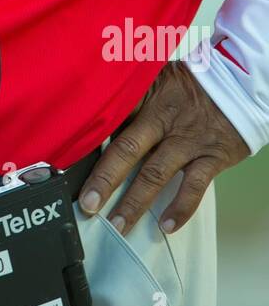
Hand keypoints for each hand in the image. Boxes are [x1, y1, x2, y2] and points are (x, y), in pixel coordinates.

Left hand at [78, 59, 249, 234]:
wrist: (239, 83)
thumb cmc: (191, 85)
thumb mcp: (156, 79)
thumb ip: (129, 99)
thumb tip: (93, 122)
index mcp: (146, 95)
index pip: (111, 116)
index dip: (88, 138)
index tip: (65, 160)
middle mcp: (164, 117)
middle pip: (128, 149)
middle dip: (105, 179)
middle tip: (87, 203)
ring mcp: (188, 139)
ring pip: (156, 173)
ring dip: (135, 202)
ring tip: (118, 224)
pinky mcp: (211, 156)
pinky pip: (194, 186)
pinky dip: (181, 208)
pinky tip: (166, 226)